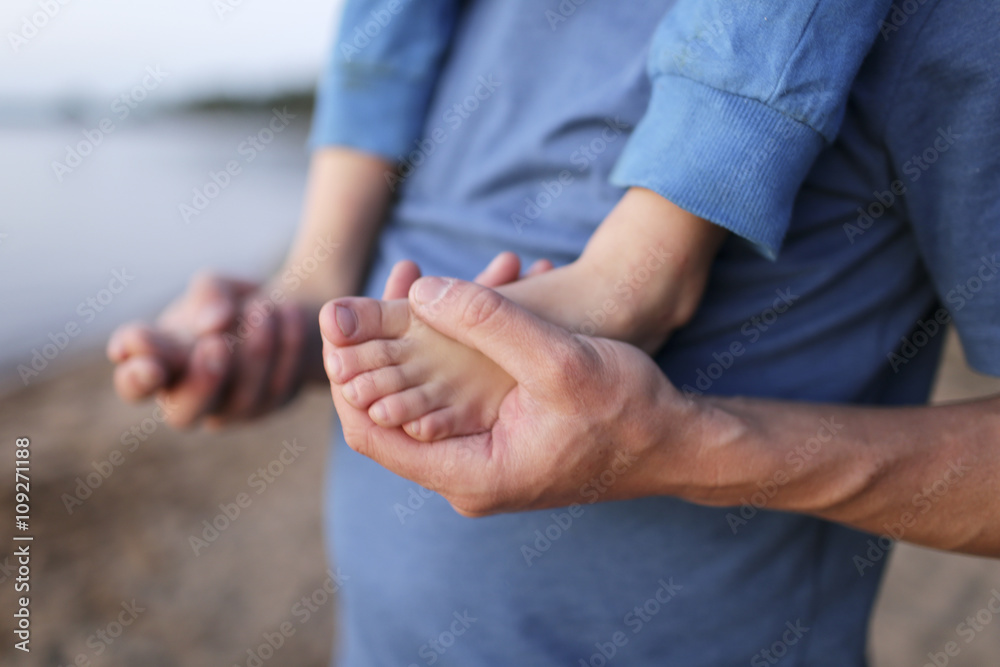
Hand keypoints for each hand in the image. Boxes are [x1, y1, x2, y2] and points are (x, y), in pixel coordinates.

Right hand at [107, 272, 310, 427]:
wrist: (276, 313)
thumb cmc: (227, 303)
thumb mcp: (215, 285)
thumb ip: (209, 295)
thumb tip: (215, 323)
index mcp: (159, 365)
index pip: (134, 384)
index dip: (136, 378)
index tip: (149, 360)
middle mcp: (190, 396)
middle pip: (183, 415)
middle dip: (200, 382)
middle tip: (216, 345)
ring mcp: (231, 408)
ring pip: (241, 401)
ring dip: (254, 353)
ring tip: (262, 309)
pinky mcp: (271, 404)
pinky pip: (280, 387)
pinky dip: (287, 346)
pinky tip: (288, 311)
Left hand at [321, 275, 709, 515]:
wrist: (676, 443)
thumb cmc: (629, 412)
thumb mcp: (561, 361)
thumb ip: (490, 322)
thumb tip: (420, 291)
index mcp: (469, 473)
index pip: (369, 430)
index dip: (345, 375)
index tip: (342, 317)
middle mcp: (465, 477)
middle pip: (390, 410)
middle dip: (382, 344)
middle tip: (392, 279)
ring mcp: (480, 462)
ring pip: (421, 398)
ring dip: (417, 340)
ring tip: (426, 277)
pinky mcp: (497, 444)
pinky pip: (451, 398)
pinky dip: (450, 351)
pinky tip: (470, 301)